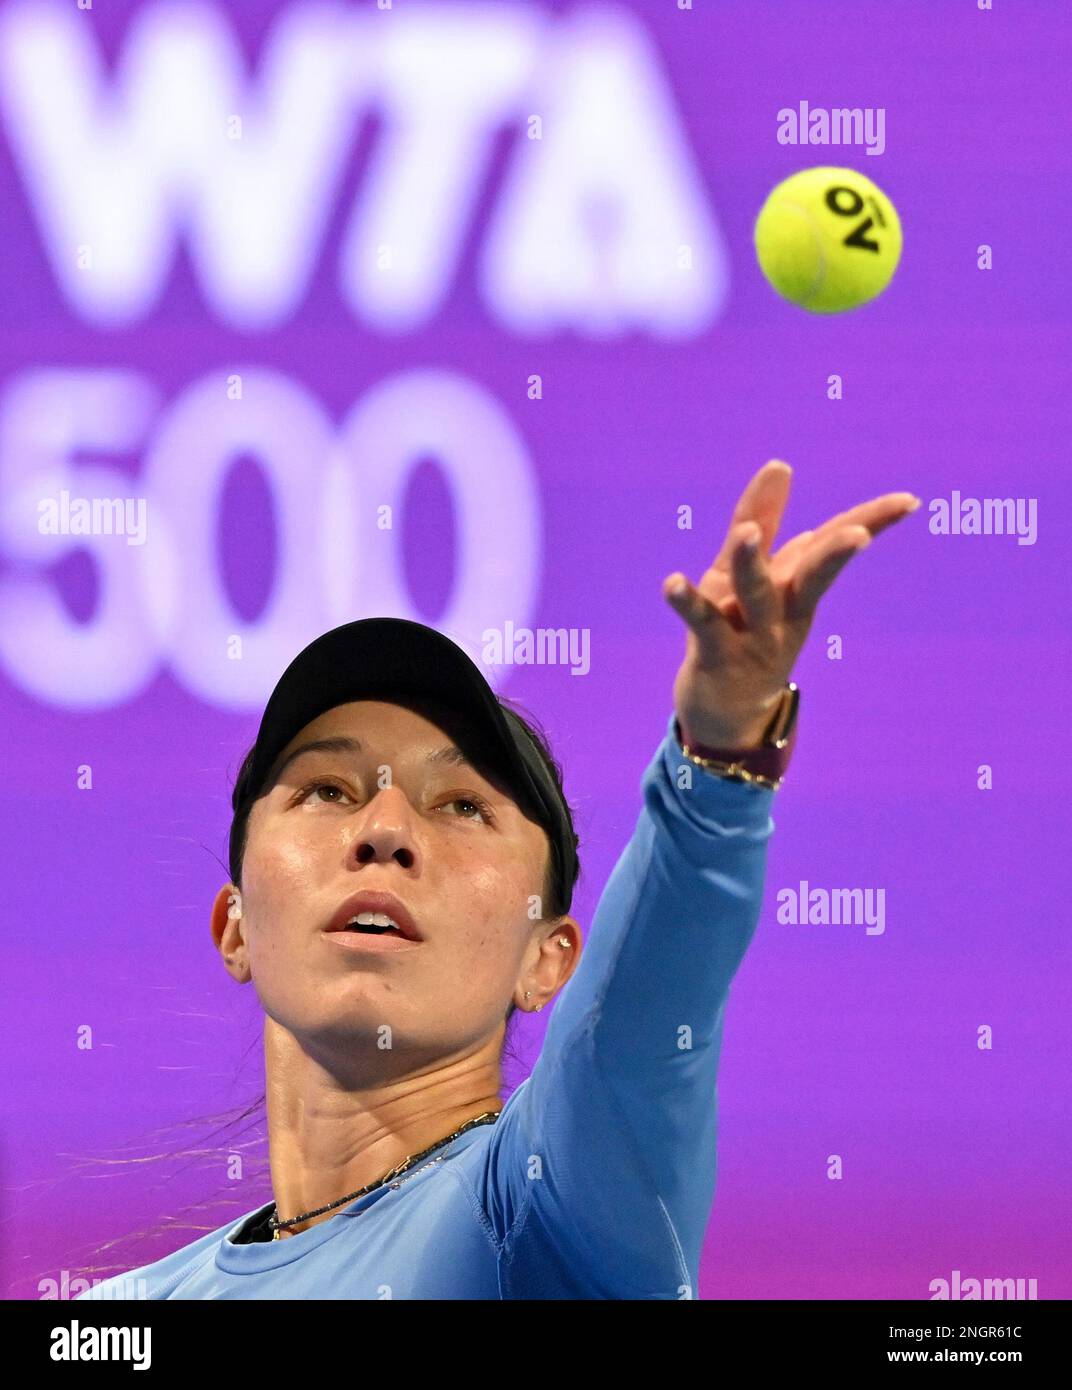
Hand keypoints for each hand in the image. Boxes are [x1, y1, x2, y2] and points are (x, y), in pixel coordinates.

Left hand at [663, 461, 919, 749]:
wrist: (726, 714)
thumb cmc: (743, 633)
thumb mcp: (753, 574)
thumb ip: (762, 519)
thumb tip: (780, 466)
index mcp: (799, 587)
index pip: (836, 544)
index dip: (872, 521)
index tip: (909, 501)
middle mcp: (784, 611)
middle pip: (813, 575)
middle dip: (834, 553)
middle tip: (858, 532)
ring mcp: (753, 636)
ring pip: (756, 596)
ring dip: (752, 565)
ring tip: (749, 534)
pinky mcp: (717, 655)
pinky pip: (703, 625)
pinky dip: (688, 603)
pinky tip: (672, 582)